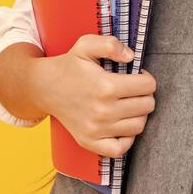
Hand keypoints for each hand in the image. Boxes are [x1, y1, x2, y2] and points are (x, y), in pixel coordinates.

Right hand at [34, 34, 156, 158]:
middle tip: (133, 90)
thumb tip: (131, 56)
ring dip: (138, 114)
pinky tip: (122, 125)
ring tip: (128, 104)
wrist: (44, 87)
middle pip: (147, 106)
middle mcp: (103, 111)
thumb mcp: (86, 45)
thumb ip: (110, 44)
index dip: (146, 78)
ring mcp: (96, 130)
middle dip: (145, 95)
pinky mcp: (89, 142)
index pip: (148, 86)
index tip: (137, 76)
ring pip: (138, 126)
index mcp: (106, 87)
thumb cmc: (69, 66)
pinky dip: (127, 138)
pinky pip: (120, 149)